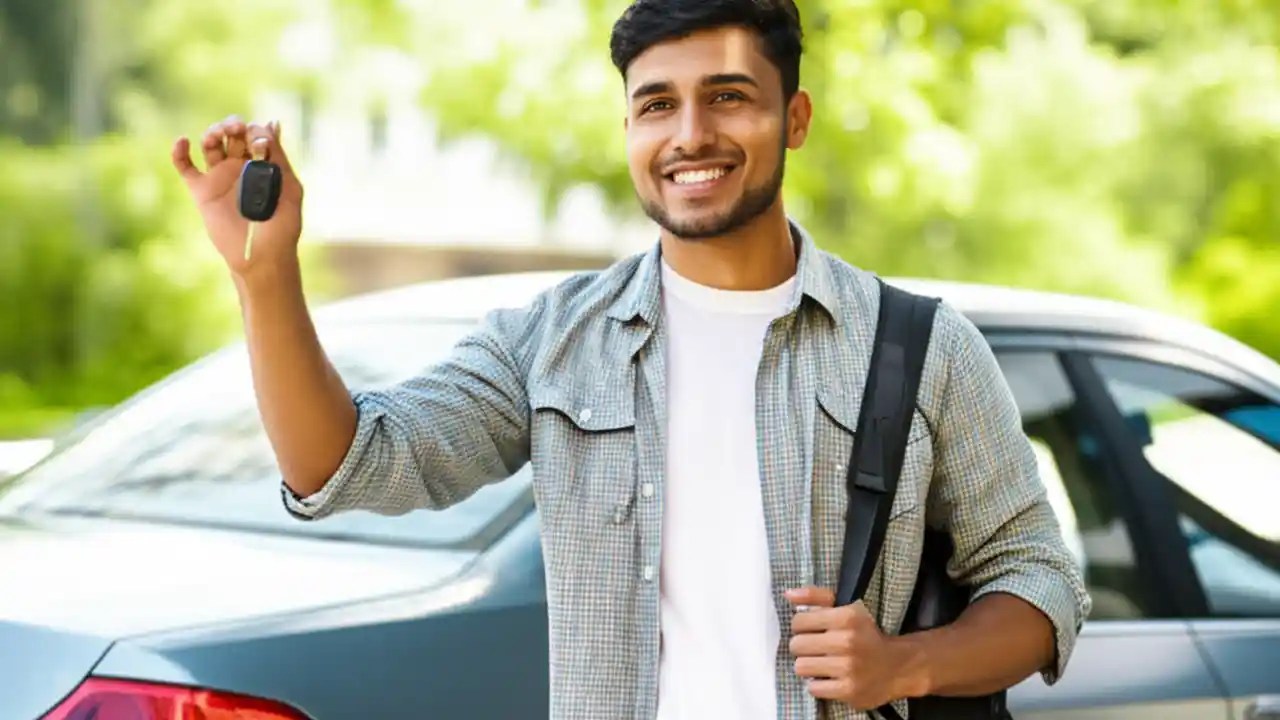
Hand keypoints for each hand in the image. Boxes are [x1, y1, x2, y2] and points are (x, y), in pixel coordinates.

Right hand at [171, 115, 304, 276]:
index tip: (260, 146)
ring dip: (212, 132)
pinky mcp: (202, 191)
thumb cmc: (282, 226)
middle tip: (235, 130)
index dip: (256, 132)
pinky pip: (185, 167)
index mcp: (265, 165)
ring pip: (210, 144)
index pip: (256, 134)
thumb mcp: (289, 188)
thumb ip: (279, 157)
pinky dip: (179, 152)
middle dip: (232, 125)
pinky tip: (183, 141)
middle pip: (232, 134)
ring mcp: (220, 177)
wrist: (262, 257)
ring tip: (216, 136)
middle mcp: (241, 167)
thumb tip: (271, 122)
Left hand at [786, 587, 920, 710]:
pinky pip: (813, 688)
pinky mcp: (848, 690)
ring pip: (801, 667)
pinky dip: (818, 684)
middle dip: (803, 647)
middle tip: (817, 649)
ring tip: (822, 663)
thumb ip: (815, 597)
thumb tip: (788, 594)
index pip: (798, 621)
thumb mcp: (846, 608)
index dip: (802, 627)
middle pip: (796, 645)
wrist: (896, 667)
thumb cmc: (865, 635)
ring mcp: (848, 667)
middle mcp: (848, 641)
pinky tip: (830, 677)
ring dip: (809, 666)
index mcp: (847, 616)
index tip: (813, 631)